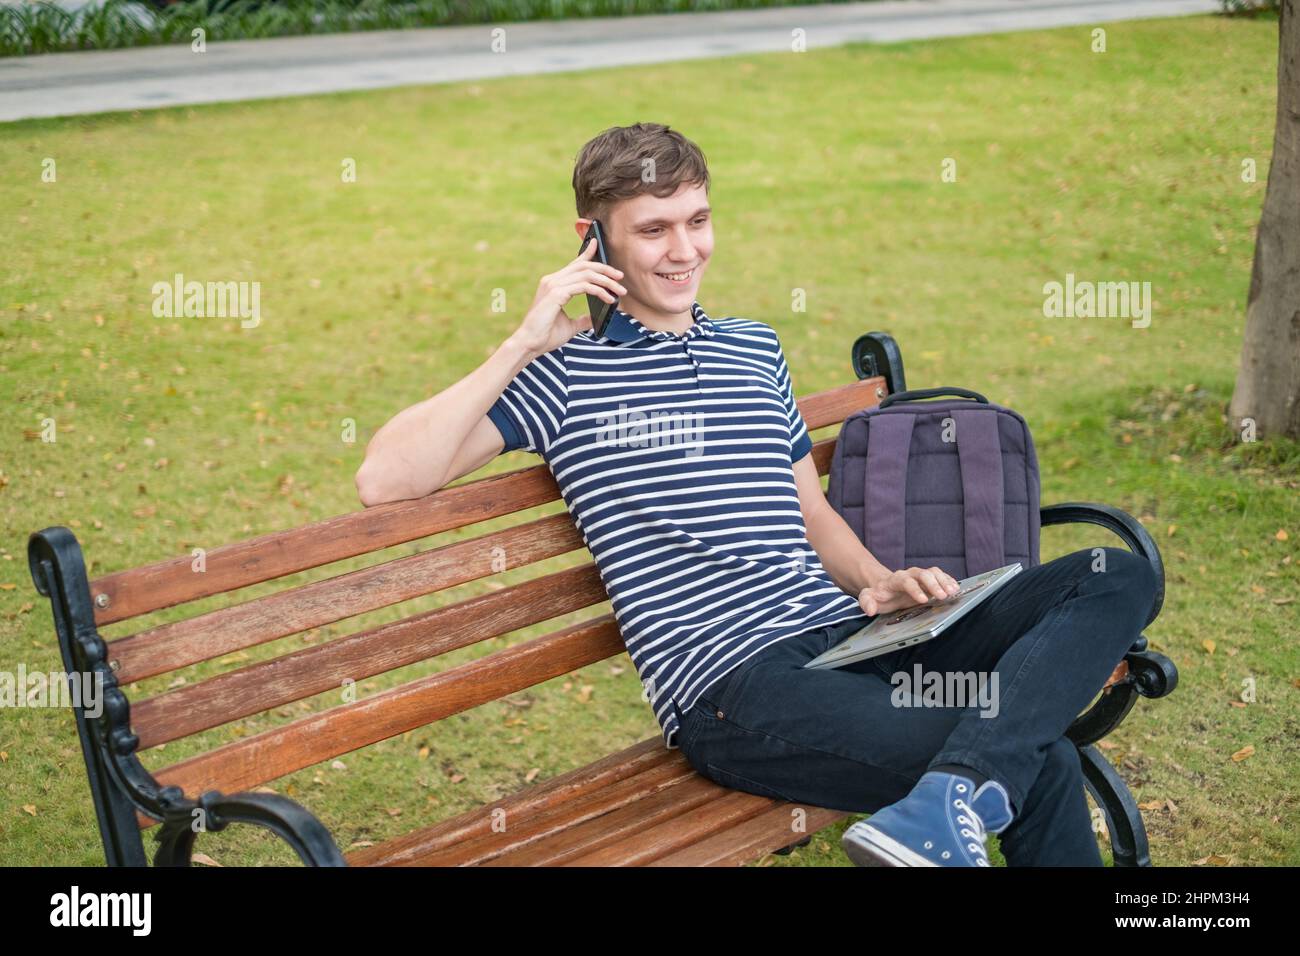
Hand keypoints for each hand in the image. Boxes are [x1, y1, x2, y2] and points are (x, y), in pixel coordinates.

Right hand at [510, 239, 627, 356]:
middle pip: (584, 266)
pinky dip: (599, 291)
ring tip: (620, 291)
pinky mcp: (556, 294)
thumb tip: (595, 318)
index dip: (587, 252)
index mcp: (553, 284)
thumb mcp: (569, 326)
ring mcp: (553, 285)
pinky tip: (609, 299)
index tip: (597, 244)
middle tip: (620, 276)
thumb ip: (582, 319)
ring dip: (607, 281)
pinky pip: (584, 286)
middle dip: (605, 269)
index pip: (574, 264)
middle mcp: (552, 280)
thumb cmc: (545, 336)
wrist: (529, 344)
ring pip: (587, 274)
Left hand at [858, 566, 960, 616]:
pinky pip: (941, 576)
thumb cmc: (879, 594)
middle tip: (943, 596)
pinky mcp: (929, 580)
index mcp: (894, 580)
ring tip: (953, 592)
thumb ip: (867, 602)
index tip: (922, 600)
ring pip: (933, 573)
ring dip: (944, 581)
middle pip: (923, 574)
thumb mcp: (868, 598)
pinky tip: (956, 589)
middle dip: (933, 584)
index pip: (905, 581)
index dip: (914, 589)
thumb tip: (869, 609)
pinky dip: (949, 581)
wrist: (885, 586)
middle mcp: (909, 575)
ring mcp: (920, 576)